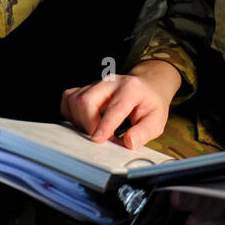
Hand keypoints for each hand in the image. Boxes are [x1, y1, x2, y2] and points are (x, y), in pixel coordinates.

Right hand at [59, 60, 181, 149]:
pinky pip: (68, 99)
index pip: (115, 107)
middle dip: (88, 124)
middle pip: (87, 100)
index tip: (98, 140)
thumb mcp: (156, 120)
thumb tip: (129, 142)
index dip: (105, 125)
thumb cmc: (150, 104)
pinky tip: (84, 122)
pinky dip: (71, 114)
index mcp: (131, 88)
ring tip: (95, 129)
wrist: (146, 86)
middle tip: (100, 138)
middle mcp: (111, 82)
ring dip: (79, 121)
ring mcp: (96, 83)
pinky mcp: (85, 87)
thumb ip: (144, 132)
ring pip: (74, 100)